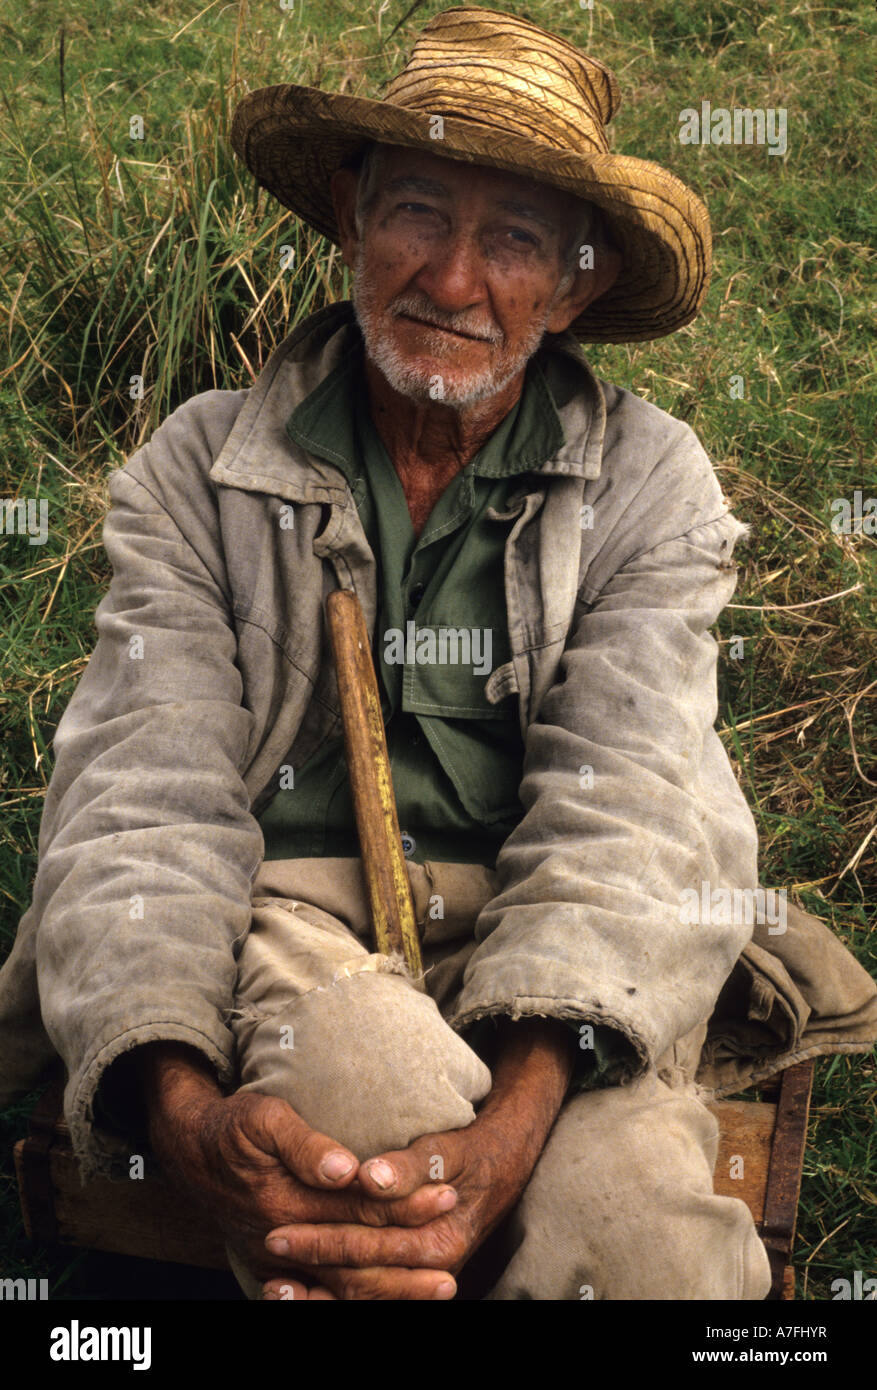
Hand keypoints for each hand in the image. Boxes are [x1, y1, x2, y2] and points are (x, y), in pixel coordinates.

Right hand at [138, 1043, 458, 1291]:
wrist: (189, 1150)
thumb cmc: (231, 1127)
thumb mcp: (263, 1119)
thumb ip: (304, 1146)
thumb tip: (345, 1168)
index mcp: (284, 1203)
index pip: (359, 1210)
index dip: (405, 1205)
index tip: (447, 1194)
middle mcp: (284, 1241)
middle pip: (357, 1258)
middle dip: (409, 1257)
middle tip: (453, 1256)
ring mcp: (280, 1260)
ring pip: (344, 1286)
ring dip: (393, 1288)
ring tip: (441, 1286)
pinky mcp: (278, 1266)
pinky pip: (324, 1293)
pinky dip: (358, 1298)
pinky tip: (389, 1298)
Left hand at [261, 1016, 576, 1299]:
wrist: (499, 1169)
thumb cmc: (465, 1154)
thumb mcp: (443, 1151)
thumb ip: (408, 1166)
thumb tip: (369, 1177)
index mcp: (437, 1242)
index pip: (368, 1248)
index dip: (321, 1240)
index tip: (277, 1229)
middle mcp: (430, 1271)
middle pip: (360, 1279)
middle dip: (311, 1265)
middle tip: (267, 1249)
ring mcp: (420, 1280)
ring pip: (362, 1298)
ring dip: (317, 1297)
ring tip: (274, 1288)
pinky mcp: (409, 1279)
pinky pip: (368, 1298)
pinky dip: (332, 1299)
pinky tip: (298, 1293)